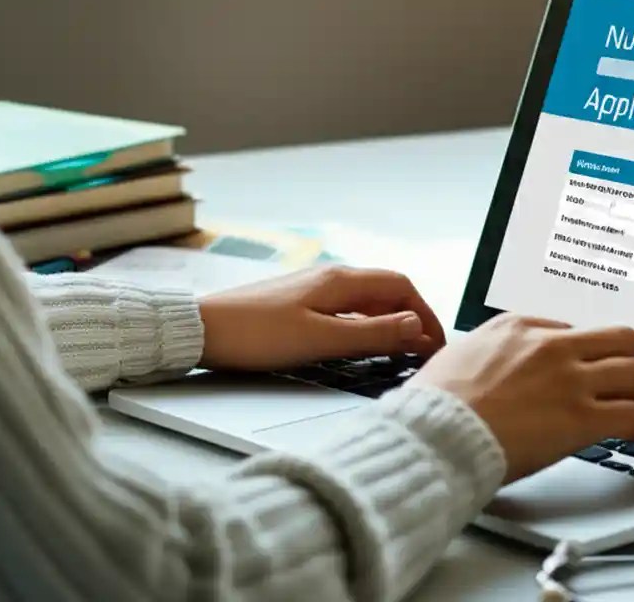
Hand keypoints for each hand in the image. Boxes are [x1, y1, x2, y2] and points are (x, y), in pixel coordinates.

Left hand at [198, 265, 445, 370]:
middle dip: (410, 320)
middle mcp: (330, 278)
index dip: (425, 314)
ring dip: (387, 325)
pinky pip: (344, 311)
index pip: (401, 287)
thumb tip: (416, 328)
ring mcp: (312, 290)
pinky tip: (358, 348)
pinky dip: (363, 327)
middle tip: (422, 354)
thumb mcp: (320, 339)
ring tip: (397, 355)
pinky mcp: (297, 304)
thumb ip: (371, 334)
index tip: (436, 345)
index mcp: (340, 281)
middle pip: (386, 292)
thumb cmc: (253, 334)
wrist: (197, 329)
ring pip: (365, 302)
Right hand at [408, 313, 633, 482]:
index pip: (572, 330)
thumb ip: (489, 353)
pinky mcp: (581, 418)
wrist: (437, 432)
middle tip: (613, 383)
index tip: (579, 370)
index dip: (579, 355)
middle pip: (618, 338)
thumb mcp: (460, 353)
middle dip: (620, 361)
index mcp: (520, 326)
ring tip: (624, 408)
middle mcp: (552, 347)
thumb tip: (493, 364)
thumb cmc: (436, 402)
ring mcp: (570, 381)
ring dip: (633, 392)